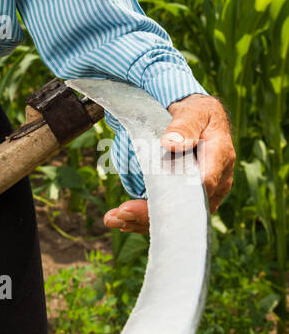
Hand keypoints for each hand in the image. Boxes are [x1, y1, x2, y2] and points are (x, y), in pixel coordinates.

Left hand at [104, 93, 234, 234]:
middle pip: (186, 207)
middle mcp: (217, 182)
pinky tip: (124, 222)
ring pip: (176, 214)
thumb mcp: (194, 111)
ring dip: (143, 220)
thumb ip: (184, 126)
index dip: (175, 197)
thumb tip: (171, 144)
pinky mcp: (190, 197)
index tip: (147, 201)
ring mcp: (204, 193)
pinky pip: (171, 212)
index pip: (201, 185)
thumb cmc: (198, 112)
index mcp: (220, 158)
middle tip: (121, 214)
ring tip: (114, 219)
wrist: (201, 118)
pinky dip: (146, 218)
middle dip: (152, 214)